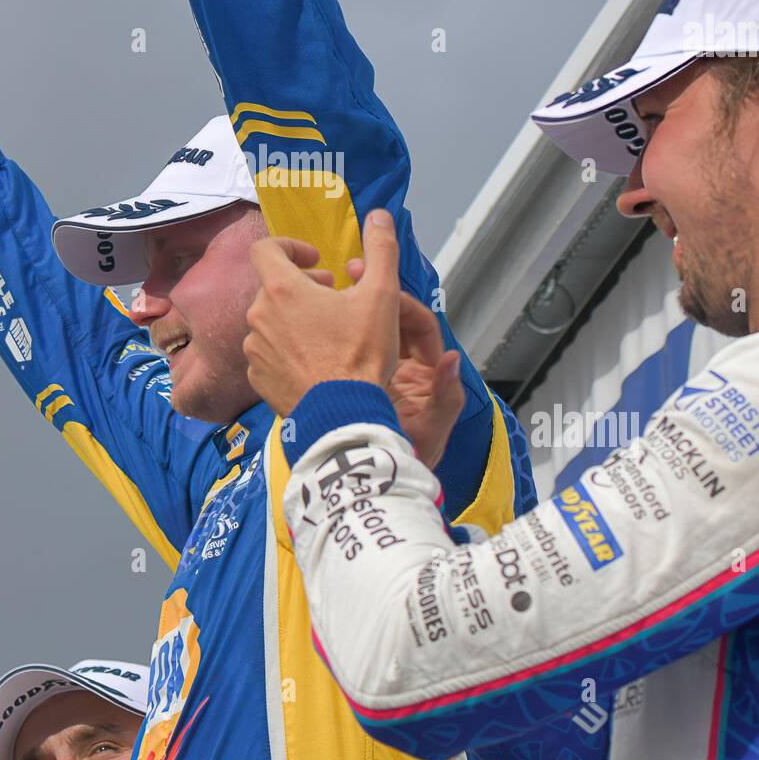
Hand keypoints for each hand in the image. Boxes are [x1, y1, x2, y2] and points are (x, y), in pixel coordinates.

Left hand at [245, 210, 401, 418]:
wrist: (342, 416)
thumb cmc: (361, 354)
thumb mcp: (382, 296)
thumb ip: (381, 249)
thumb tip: (380, 216)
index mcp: (282, 289)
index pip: (265, 249)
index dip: (290, 246)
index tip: (316, 260)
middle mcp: (259, 315)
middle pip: (273, 286)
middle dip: (302, 284)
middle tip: (332, 295)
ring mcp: (255, 349)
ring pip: (271, 321)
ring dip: (294, 318)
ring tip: (327, 332)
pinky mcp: (258, 378)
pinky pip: (269, 353)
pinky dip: (288, 349)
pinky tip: (316, 361)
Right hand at [346, 255, 463, 470]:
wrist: (368, 486)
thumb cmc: (409, 461)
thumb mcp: (431, 432)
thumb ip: (446, 397)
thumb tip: (452, 357)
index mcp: (423, 375)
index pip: (419, 326)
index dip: (403, 302)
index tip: (381, 284)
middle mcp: (400, 371)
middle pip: (389, 322)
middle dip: (372, 296)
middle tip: (348, 273)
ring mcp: (371, 376)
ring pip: (362, 332)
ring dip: (347, 310)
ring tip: (325, 292)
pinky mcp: (346, 385)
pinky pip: (340, 352)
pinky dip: (328, 336)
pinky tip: (306, 327)